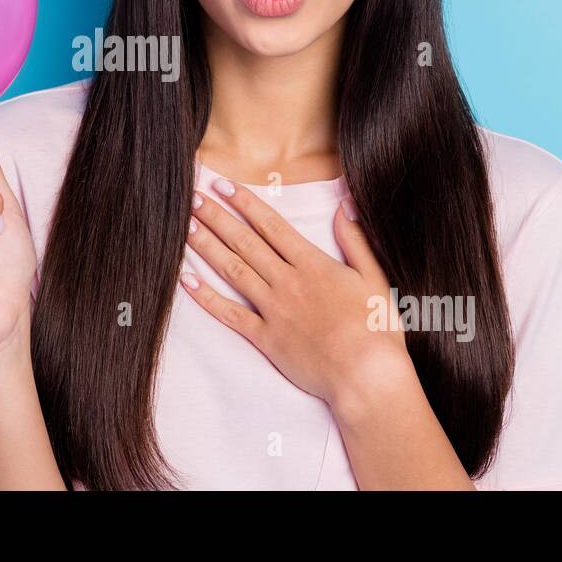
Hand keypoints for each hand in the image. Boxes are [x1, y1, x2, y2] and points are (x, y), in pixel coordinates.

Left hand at [182, 177, 409, 410]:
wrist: (366, 376)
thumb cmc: (376, 329)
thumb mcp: (374, 277)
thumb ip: (355, 240)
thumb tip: (344, 206)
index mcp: (313, 264)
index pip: (271, 225)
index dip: (244, 202)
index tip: (223, 185)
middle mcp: (288, 282)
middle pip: (245, 242)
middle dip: (217, 217)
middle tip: (193, 198)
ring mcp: (274, 310)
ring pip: (233, 271)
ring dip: (207, 247)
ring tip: (185, 228)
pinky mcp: (266, 339)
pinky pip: (230, 315)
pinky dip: (207, 298)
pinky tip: (188, 281)